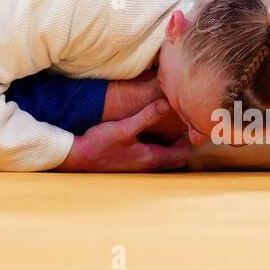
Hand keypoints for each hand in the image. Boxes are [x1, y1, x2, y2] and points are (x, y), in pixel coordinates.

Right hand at [59, 100, 194, 171]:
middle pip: (177, 156)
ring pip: (164, 155)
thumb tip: (167, 104)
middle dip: (180, 141)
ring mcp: (140, 165)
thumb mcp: (125, 127)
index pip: (184, 153)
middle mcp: (150, 165)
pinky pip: (152, 154)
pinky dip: (155, 144)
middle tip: (177, 122)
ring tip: (165, 123)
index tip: (186, 123)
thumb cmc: (101, 144)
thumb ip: (147, 116)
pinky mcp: (132, 162)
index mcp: (153, 158)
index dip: (189, 139)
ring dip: (167, 142)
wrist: (79, 157)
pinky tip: (146, 130)